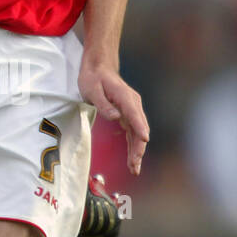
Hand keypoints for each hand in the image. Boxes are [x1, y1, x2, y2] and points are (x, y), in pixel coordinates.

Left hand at [78, 59, 148, 175]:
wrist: (99, 68)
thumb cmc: (93, 78)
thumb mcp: (92, 89)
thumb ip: (103, 104)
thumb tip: (115, 117)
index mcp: (125, 97)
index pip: (134, 115)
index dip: (140, 128)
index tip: (144, 140)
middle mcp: (132, 103)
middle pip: (139, 128)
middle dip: (138, 148)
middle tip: (134, 165)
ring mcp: (132, 109)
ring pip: (137, 133)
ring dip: (137, 151)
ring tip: (134, 169)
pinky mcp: (128, 114)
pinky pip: (133, 132)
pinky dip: (133, 145)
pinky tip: (133, 159)